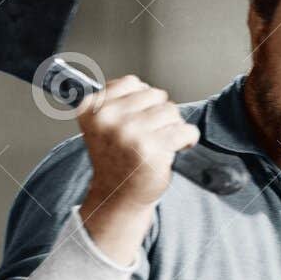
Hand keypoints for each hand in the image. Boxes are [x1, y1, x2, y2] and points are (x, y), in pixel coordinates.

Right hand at [78, 74, 198, 212]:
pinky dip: (187, 138)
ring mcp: (130, 132)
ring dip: (172, 127)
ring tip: (160, 143)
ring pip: (171, 111)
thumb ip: (115, 101)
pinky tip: (178, 147)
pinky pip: (184, 130)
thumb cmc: (116, 160)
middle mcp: (109, 118)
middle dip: (159, 113)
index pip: (131, 82)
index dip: (141, 100)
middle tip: (150, 134)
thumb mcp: (103, 125)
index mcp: (93, 109)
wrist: (118, 197)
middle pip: (155, 94)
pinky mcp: (152, 148)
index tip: (137, 119)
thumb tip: (143, 86)